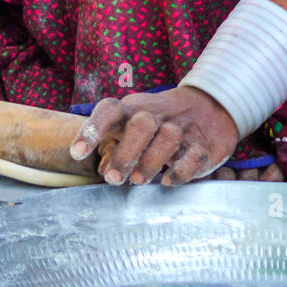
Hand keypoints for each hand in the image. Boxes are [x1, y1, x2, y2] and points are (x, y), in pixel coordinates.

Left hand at [69, 86, 240, 185]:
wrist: (209, 107)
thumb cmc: (157, 125)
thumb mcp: (132, 128)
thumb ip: (117, 148)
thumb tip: (106, 173)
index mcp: (132, 108)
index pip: (109, 111)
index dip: (91, 130)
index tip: (77, 154)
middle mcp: (156, 114)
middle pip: (141, 124)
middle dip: (125, 154)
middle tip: (114, 178)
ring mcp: (182, 127)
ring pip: (168, 138)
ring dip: (150, 163)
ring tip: (138, 180)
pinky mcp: (203, 143)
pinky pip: (194, 155)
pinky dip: (181, 171)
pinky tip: (169, 180)